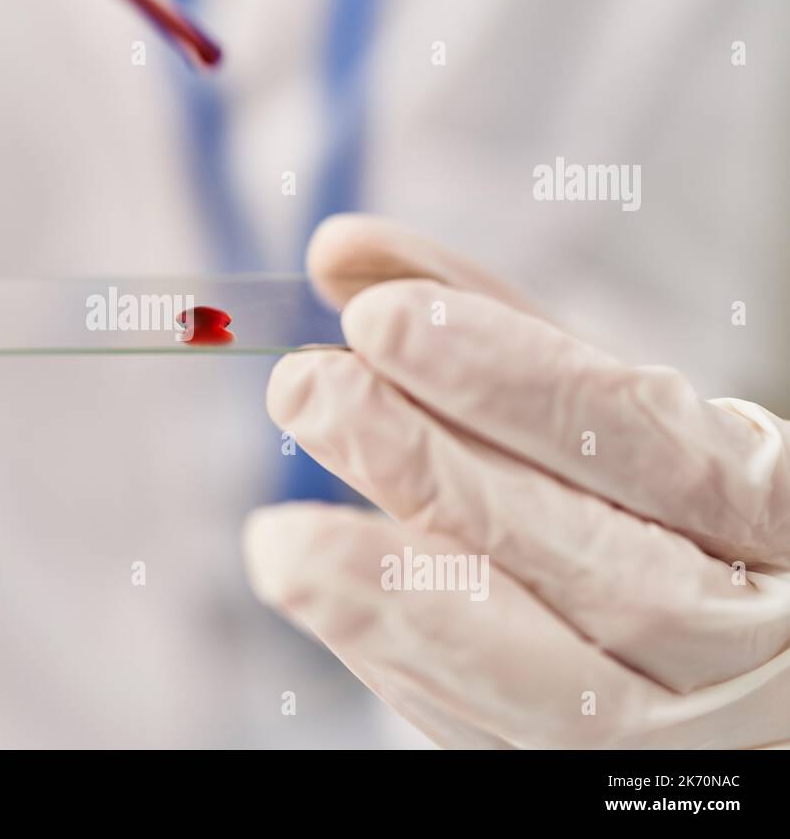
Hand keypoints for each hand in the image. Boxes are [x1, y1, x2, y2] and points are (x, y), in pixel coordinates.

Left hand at [245, 215, 789, 747]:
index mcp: (773, 509)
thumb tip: (337, 251)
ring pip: (558, 687)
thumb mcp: (579, 386)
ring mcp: (682, 723)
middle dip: (437, 478)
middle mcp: (749, 627)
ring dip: (401, 603)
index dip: (515, 382)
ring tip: (282, 538)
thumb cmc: (636, 483)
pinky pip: (498, 731)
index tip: (380, 318)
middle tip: (309, 390)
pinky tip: (322, 592)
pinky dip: (400, 658)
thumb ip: (469, 313)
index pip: (653, 443)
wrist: (710, 628)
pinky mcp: (592, 773)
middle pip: (608, 571)